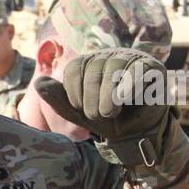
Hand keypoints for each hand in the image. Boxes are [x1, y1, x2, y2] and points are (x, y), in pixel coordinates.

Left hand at [34, 49, 170, 150]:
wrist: (135, 133)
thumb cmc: (105, 120)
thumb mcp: (77, 112)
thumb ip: (57, 98)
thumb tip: (37, 83)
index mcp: (88, 63)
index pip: (74, 68)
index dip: (73, 91)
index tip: (80, 108)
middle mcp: (108, 56)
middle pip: (93, 70)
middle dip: (91, 99)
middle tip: (97, 115)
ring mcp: (130, 59)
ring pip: (113, 70)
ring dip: (108, 98)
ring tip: (110, 112)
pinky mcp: (150, 67)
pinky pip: (136, 72)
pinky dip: (127, 89)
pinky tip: (124, 101)